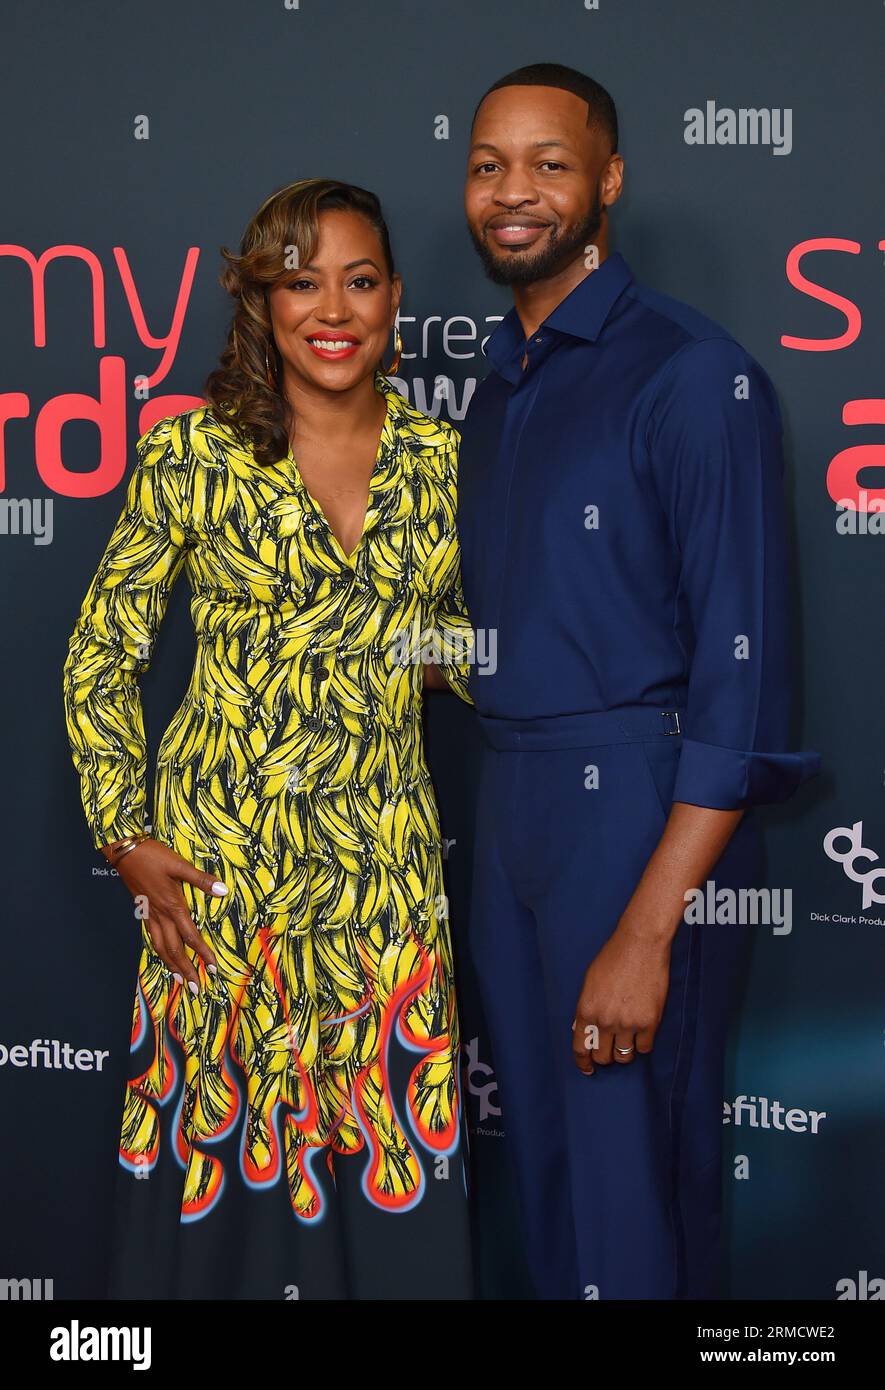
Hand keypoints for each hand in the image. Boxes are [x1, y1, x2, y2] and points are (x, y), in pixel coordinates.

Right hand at [104, 838, 226, 992]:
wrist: (124, 851)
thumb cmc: (152, 855)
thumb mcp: (179, 864)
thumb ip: (201, 879)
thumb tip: (222, 890)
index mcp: (172, 905)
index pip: (191, 937)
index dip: (203, 954)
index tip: (213, 969)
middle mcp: (160, 915)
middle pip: (174, 950)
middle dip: (185, 970)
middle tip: (195, 989)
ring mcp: (150, 915)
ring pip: (160, 947)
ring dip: (171, 966)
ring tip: (180, 981)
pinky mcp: (143, 912)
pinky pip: (152, 938)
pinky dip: (160, 952)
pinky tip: (164, 956)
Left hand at [571, 918, 671, 1075]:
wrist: (640, 945)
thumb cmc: (613, 958)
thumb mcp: (590, 982)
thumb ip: (587, 1007)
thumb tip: (583, 1028)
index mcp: (586, 1010)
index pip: (581, 1048)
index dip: (583, 1062)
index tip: (587, 1069)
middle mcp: (605, 1021)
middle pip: (603, 1057)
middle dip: (605, 1056)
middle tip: (610, 1048)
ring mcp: (628, 1023)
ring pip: (624, 1056)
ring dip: (624, 1052)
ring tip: (627, 1041)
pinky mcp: (649, 1022)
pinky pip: (645, 1047)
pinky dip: (642, 1044)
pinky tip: (642, 1033)